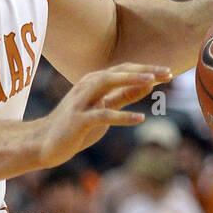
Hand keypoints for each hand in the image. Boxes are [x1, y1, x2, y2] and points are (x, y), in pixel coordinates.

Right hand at [39, 63, 170, 169]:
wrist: (44, 143)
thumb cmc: (76, 126)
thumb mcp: (104, 108)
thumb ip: (123, 96)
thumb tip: (148, 85)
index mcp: (94, 81)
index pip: (124, 69)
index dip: (146, 69)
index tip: (168, 72)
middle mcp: (87, 86)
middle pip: (119, 72)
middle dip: (144, 70)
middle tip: (167, 72)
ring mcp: (82, 101)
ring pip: (108, 84)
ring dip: (131, 81)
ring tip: (153, 82)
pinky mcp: (79, 120)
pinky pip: (103, 114)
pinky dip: (122, 116)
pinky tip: (140, 119)